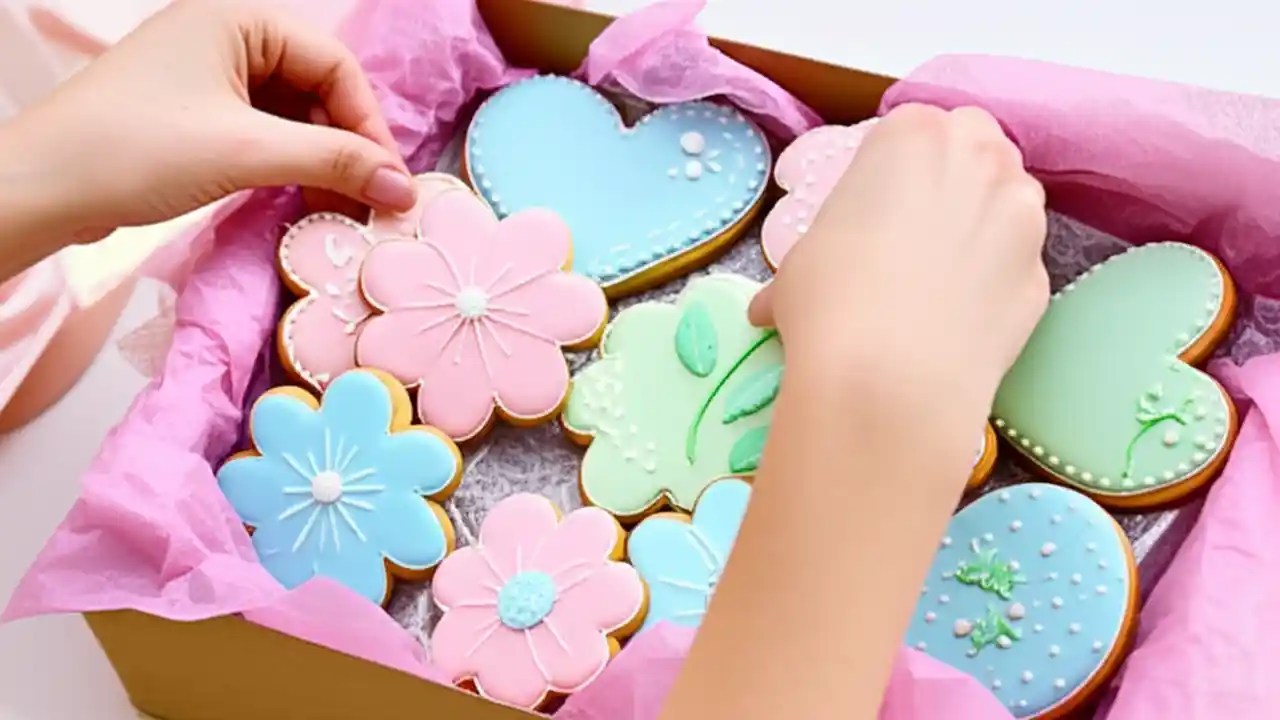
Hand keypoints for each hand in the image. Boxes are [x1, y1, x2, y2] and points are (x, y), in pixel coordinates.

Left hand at [0, 0, 413, 251]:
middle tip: (371, 201)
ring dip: (320, 160)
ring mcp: (207, 75)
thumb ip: (333, 162)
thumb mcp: (247, 152)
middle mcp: (226, 37)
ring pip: (292, 114)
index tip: (391, 182)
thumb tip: (405, 191)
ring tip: (340, 207)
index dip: (369, 124)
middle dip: (347, 145)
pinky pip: (263, 132)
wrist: (41, 187)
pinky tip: (302, 197)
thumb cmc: (137, 150)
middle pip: (317, 89)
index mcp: (238, 19)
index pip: (335, 65)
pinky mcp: (194, 114)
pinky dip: (288, 164)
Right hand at [750, 104, 1047, 420]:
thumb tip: (771, 307)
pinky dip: (995, 283)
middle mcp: (981, 158)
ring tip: (939, 275)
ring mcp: (1023, 216)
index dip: (893, 167)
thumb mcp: (797, 266)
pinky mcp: (1044, 276)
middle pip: (976, 148)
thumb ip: (812, 260)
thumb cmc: (828, 300)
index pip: (913, 128)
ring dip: (983, 223)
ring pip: (1009, 202)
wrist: (887, 381)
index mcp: (914, 134)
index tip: (876, 202)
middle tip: (914, 228)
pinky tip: (958, 317)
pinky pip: (1016, 267)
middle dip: (954, 177)